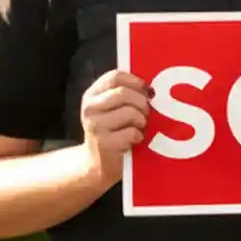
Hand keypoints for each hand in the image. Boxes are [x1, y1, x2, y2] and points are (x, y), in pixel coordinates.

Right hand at [79, 70, 150, 186]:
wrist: (96, 164)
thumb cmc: (111, 131)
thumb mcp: (110, 109)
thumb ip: (124, 94)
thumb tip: (150, 87)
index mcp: (91, 95)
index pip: (115, 76)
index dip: (135, 80)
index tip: (146, 89)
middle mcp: (90, 109)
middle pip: (124, 93)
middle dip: (142, 102)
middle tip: (146, 112)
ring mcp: (95, 126)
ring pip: (131, 112)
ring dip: (142, 121)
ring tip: (139, 127)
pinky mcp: (104, 144)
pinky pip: (132, 132)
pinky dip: (139, 136)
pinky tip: (134, 140)